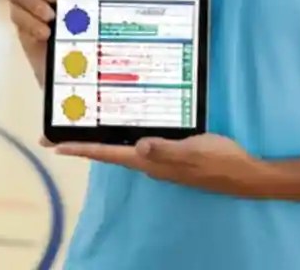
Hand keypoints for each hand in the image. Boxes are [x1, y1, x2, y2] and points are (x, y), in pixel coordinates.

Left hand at [56, 134, 267, 195]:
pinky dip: (126, 135)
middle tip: (59, 134)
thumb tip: (140, 146)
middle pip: (109, 152)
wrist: (244, 173)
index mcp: (150, 161)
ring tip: (85, 125)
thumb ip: (166, 150)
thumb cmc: (218, 161)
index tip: (55, 146)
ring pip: (124, 148)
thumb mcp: (193, 151)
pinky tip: (127, 125)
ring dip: (103, 139)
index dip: (82, 149)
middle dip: (84, 143)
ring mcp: (160, 160)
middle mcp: (150, 162)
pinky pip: (142, 144)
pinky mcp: (171, 155)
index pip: (108, 154)